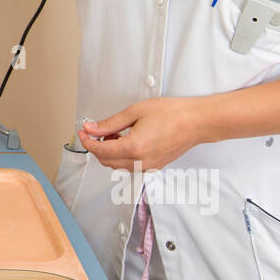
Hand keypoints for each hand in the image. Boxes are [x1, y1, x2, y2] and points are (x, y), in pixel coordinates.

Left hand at [76, 97, 205, 170]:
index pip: (100, 151)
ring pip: (117, 166)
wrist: (196, 122)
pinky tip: (126, 139)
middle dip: (97, 146)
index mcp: (134, 148)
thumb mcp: (134, 112)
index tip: (82, 132)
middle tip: (97, 130)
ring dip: (110, 152)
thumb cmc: (172, 114)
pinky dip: (122, 155)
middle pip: (106, 161)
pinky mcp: (154, 166)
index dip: (87, 141)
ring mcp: (148, 166)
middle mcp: (140, 162)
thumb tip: (91, 128)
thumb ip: (110, 123)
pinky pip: (130, 165)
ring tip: (115, 132)